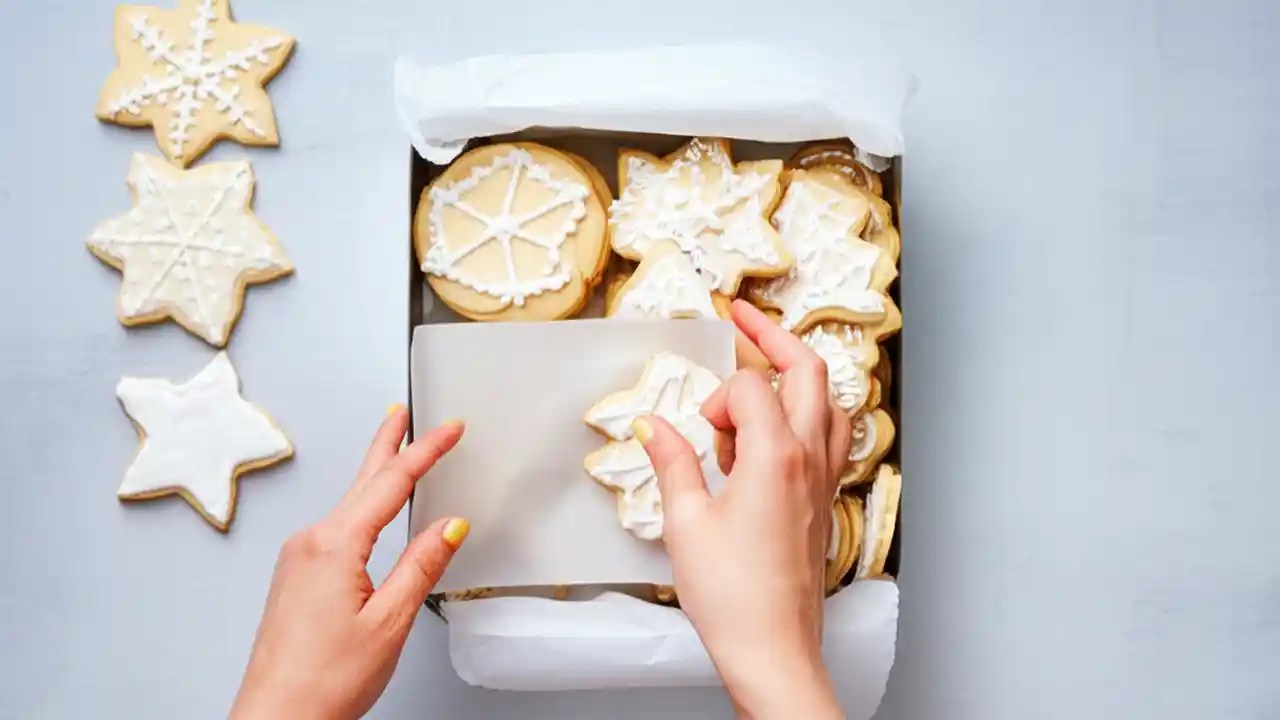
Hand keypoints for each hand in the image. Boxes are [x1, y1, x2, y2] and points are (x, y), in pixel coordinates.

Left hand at [230, 409, 468, 719]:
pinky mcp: (296, 577)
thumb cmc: (322, 682)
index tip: (450, 429)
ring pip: (347, 503)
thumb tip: (449, 526)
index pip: (391, 484)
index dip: (425, 451)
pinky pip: (335, 527)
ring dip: (374, 474)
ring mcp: (298, 559)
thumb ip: (421, 566)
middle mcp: (310, 544)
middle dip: (386, 442)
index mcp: (334, 546)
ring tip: (393, 451)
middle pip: (360, 480)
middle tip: (402, 411)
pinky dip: (360, 507)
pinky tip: (369, 513)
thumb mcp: (389, 621)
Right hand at [635, 300, 850, 718]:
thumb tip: (653, 427)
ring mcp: (824, 480)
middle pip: (808, 370)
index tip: (697, 425)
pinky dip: (808, 419)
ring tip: (759, 388)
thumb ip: (672, 462)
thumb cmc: (731, 595)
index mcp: (775, 456)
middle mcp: (810, 459)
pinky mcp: (825, 502)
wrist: (772, 648)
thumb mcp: (685, 522)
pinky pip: (830, 439)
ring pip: (829, 402)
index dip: (718, 396)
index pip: (750, 387)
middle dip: (774, 336)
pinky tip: (776, 439)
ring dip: (797, 381)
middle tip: (744, 318)